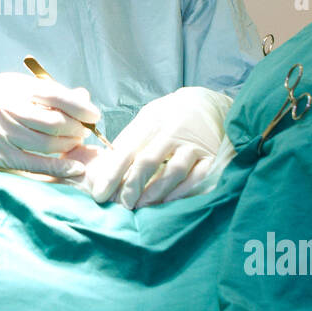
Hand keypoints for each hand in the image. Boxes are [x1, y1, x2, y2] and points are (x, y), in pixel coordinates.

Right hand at [0, 71, 102, 178]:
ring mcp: (2, 133)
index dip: (80, 107)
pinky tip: (74, 169)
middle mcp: (6, 108)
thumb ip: (45, 90)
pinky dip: (58, 168)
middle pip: (54, 121)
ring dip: (69, 146)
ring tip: (76, 144)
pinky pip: (35, 164)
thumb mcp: (12, 87)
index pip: (55, 95)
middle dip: (77, 129)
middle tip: (85, 132)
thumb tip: (82, 96)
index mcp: (12, 87)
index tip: (94, 114)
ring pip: (48, 143)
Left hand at [84, 87, 234, 209]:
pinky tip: (169, 204)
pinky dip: (182, 193)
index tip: (99, 194)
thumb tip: (104, 170)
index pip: (126, 150)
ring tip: (141, 207)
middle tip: (121, 205)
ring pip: (173, 172)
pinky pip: (197, 178)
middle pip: (148, 161)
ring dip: (155, 193)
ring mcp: (193, 144)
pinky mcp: (212, 157)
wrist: (208, 103)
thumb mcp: (146, 119)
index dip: (111, 174)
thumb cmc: (169, 116)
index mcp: (151, 121)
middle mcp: (173, 131)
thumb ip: (128, 141)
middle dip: (131, 186)